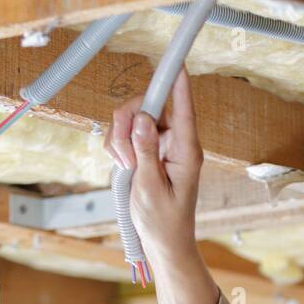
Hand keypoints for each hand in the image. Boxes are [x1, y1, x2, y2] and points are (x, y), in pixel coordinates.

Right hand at [105, 65, 217, 303]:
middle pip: (145, 105)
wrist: (163, 242)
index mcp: (185, 150)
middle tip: (123, 157)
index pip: (182, 109)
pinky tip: (123, 167)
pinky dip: (117, 146)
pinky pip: (125, 132)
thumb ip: (146, 152)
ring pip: (131, 117)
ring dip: (119, 139)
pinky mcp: (148, 149)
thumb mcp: (150, 188)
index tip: (177, 62)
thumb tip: (143, 117)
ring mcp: (161, 143)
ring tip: (125, 168)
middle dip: (125, 125)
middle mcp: (175, 141)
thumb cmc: (163, 221)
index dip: (178, 83)